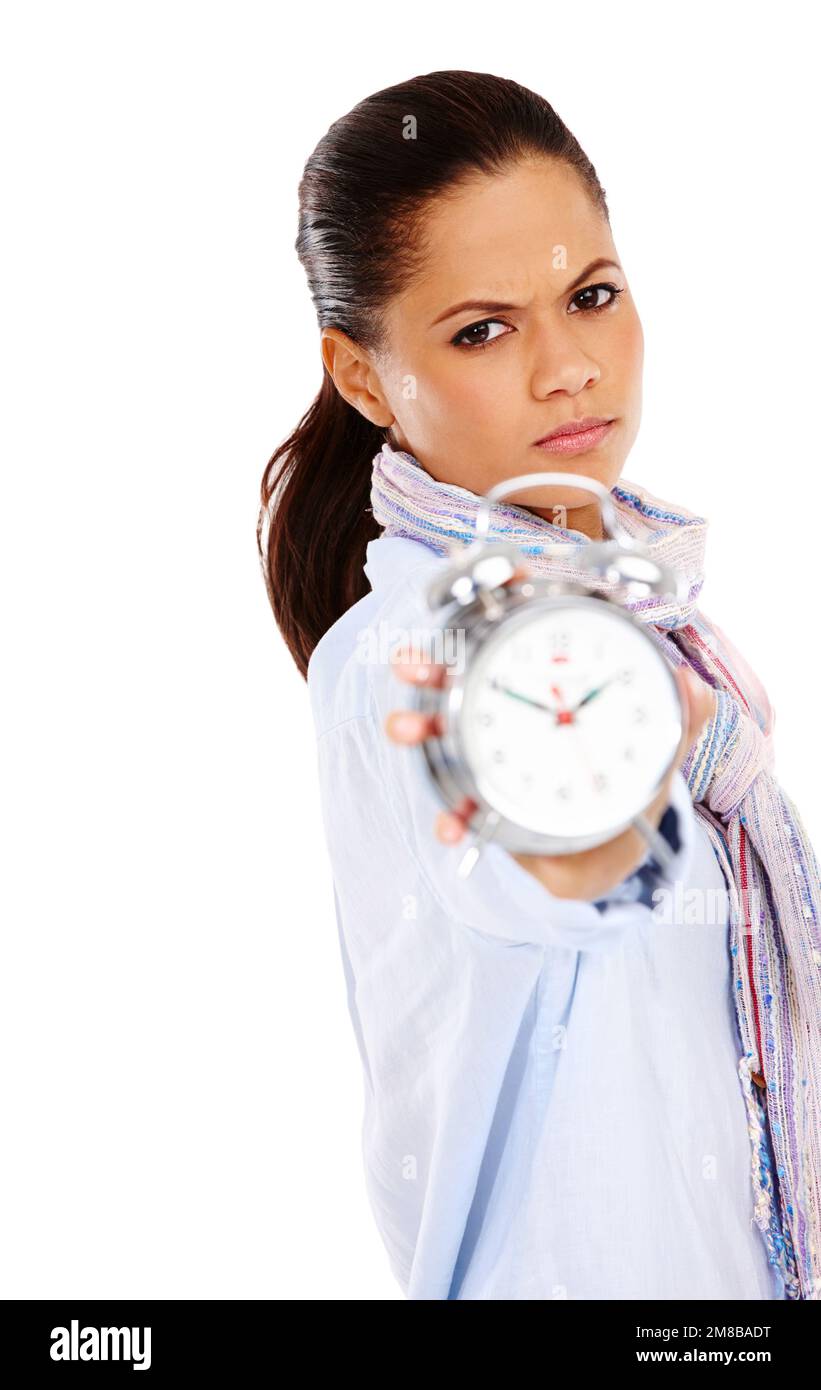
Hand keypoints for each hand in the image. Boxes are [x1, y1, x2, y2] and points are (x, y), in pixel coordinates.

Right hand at [383, 562, 716, 901]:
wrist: (616, 844)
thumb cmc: (629, 771)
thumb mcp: (664, 731)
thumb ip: (686, 706)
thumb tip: (690, 682)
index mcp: (544, 678)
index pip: (516, 624)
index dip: (501, 594)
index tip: (496, 578)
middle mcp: (504, 708)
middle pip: (454, 672)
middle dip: (424, 662)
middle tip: (412, 663)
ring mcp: (485, 755)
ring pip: (437, 731)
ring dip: (413, 727)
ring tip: (407, 730)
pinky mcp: (483, 807)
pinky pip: (456, 810)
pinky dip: (448, 819)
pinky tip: (450, 825)